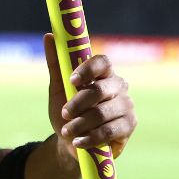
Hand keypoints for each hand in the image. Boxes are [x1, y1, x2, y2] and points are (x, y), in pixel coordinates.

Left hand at [44, 33, 136, 158]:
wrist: (72, 142)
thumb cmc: (67, 112)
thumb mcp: (58, 89)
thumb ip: (56, 63)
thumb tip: (49, 36)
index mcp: (103, 73)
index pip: (103, 62)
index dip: (88, 69)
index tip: (71, 80)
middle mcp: (119, 86)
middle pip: (100, 90)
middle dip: (78, 103)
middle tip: (64, 114)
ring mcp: (127, 105)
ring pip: (102, 113)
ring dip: (80, 124)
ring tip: (67, 131)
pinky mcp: (129, 125)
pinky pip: (109, 130)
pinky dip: (90, 137)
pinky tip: (78, 142)